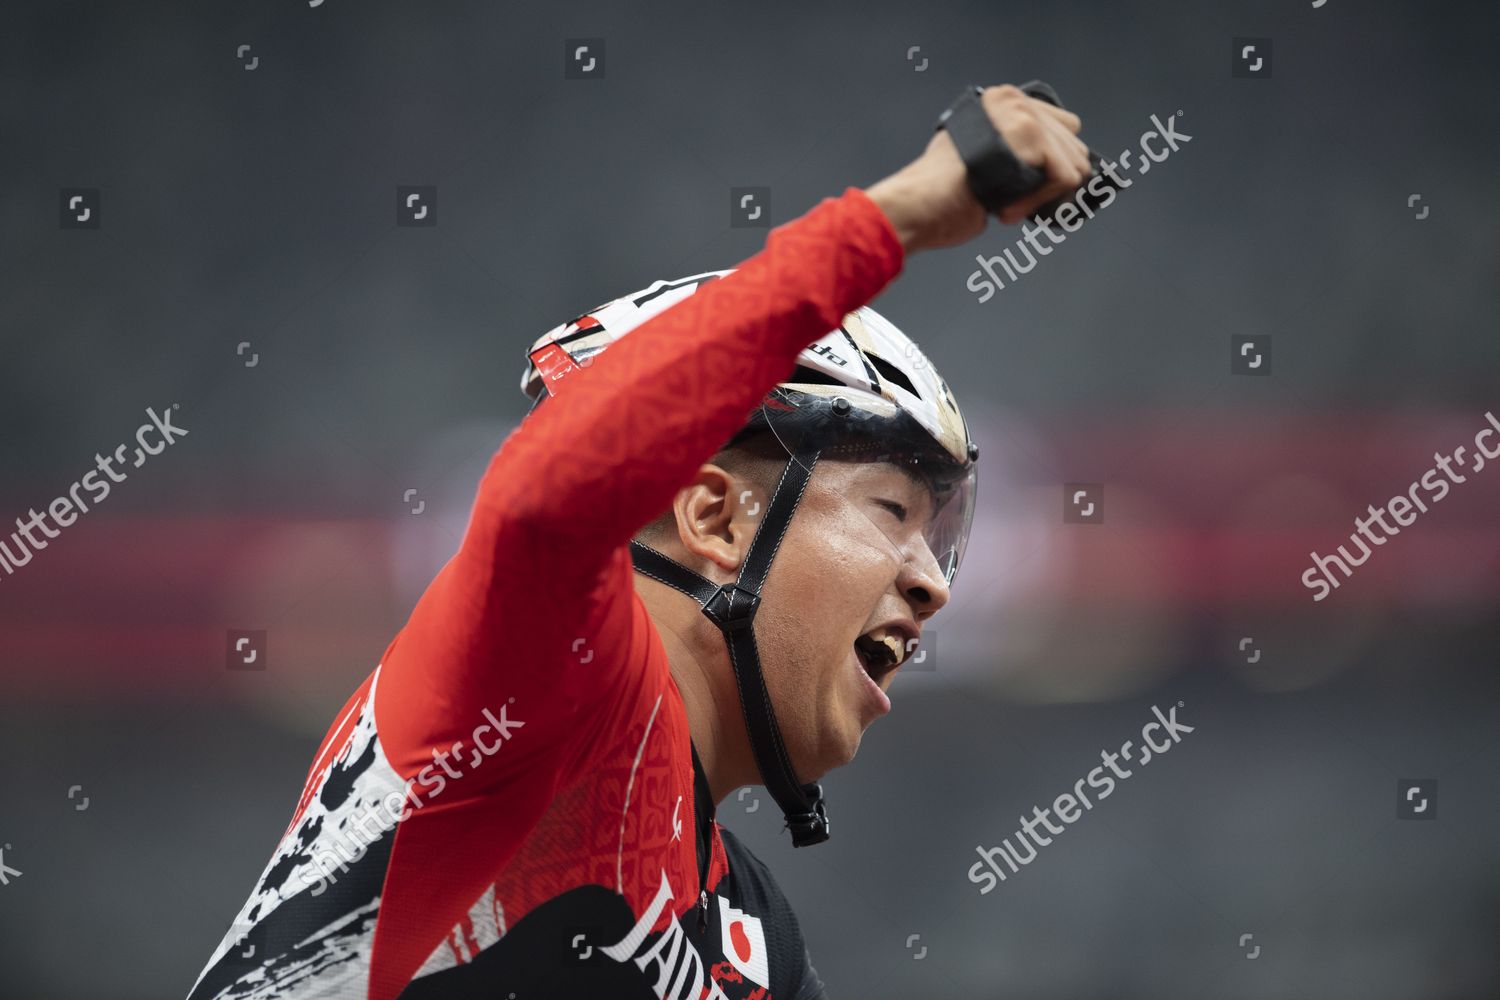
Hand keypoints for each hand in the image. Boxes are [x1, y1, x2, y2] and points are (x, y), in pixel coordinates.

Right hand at [864, 84, 1090, 253]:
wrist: (917, 206)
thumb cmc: (938, 196)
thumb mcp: (980, 158)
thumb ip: (1014, 149)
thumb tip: (1056, 164)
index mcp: (1002, 100)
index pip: (1064, 127)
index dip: (1049, 167)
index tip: (1018, 189)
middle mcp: (1013, 99)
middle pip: (1074, 147)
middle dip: (1048, 184)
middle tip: (1008, 202)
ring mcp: (1022, 114)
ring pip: (1074, 163)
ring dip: (1044, 196)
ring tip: (1006, 205)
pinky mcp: (1030, 136)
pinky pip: (1066, 178)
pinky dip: (1040, 203)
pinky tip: (1007, 209)